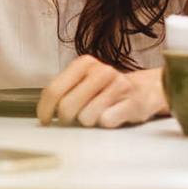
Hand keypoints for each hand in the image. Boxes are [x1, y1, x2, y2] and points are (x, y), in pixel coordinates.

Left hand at [37, 56, 167, 128]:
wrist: (144, 90)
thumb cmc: (106, 90)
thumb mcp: (83, 82)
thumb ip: (63, 91)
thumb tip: (43, 112)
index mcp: (84, 63)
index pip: (54, 89)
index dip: (45, 109)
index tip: (45, 120)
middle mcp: (101, 71)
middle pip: (67, 107)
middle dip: (67, 119)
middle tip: (74, 119)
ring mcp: (118, 85)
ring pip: (86, 118)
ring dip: (89, 122)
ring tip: (98, 114)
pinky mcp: (132, 102)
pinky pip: (105, 122)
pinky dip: (106, 124)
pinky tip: (112, 116)